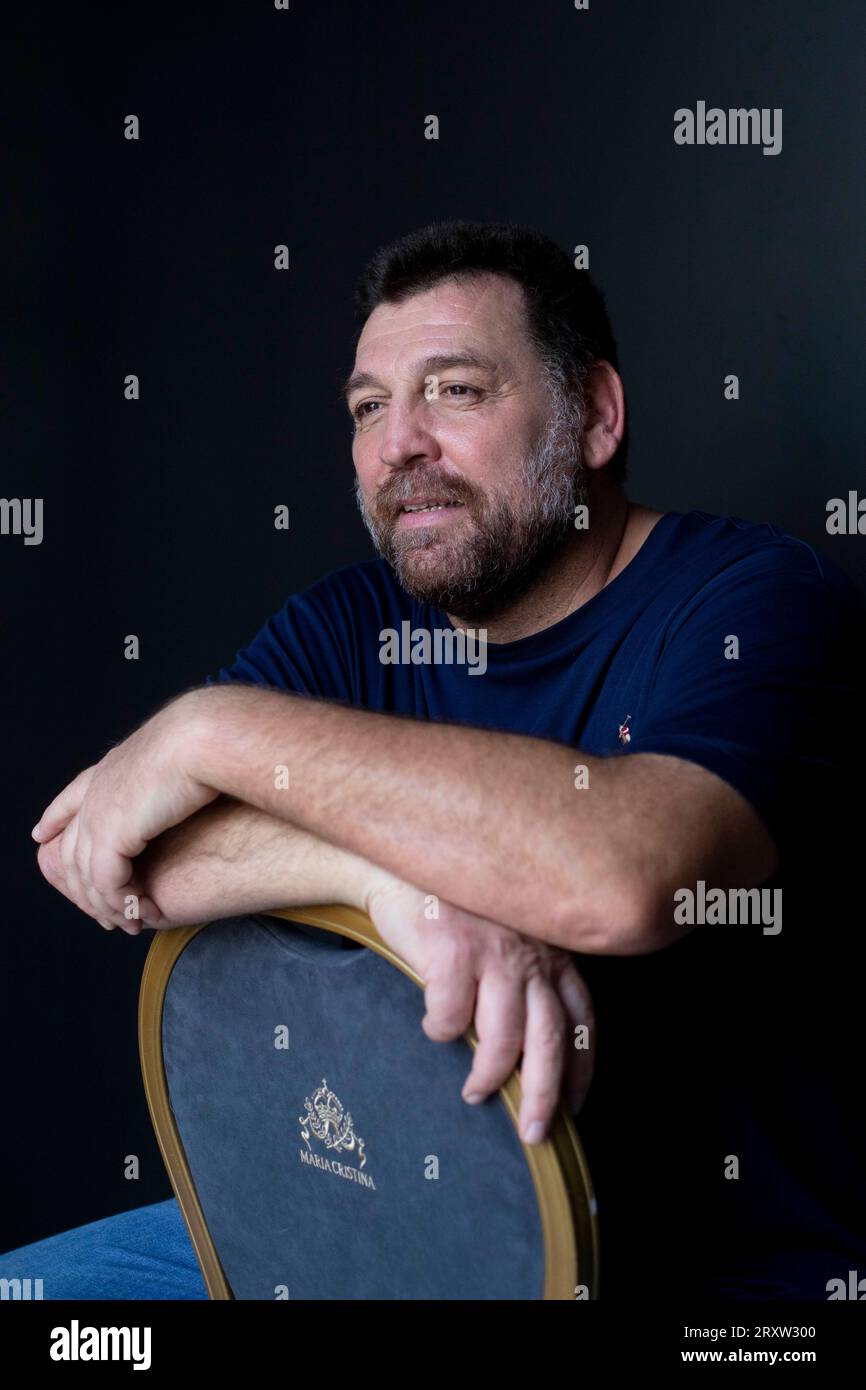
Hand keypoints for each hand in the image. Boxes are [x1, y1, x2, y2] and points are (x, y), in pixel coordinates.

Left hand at [32, 694, 217, 929]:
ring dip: (109, 904)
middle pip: (71, 847)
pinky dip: (125, 903)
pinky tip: (143, 913)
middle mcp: (97, 790)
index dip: (53, 817)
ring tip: (132, 922)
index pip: (69, 797)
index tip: (41, 835)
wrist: (205, 737)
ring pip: (86, 873)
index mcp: (112, 767)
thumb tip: (190, 780)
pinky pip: (106, 883)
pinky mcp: (110, 836)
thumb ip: (171, 773)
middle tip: (108, 914)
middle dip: (83, 885)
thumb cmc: (210, 740)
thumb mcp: (181, 755)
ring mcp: (98, 814)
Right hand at [365, 876, 594, 1144]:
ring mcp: (493, 951)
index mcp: (551, 953)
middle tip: (533, 1134)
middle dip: (542, 1095)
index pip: (581, 1019)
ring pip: (503, 1036)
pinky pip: (451, 1016)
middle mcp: (530, 953)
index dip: (581, 1068)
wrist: (403, 866)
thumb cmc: (454, 908)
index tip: (576, 1107)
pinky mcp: (454, 950)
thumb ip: (524, 979)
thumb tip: (524, 1052)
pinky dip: (441, 1033)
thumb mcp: (506, 936)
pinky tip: (434, 1029)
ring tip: (475, 1093)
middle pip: (549, 1039)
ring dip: (488, 1076)